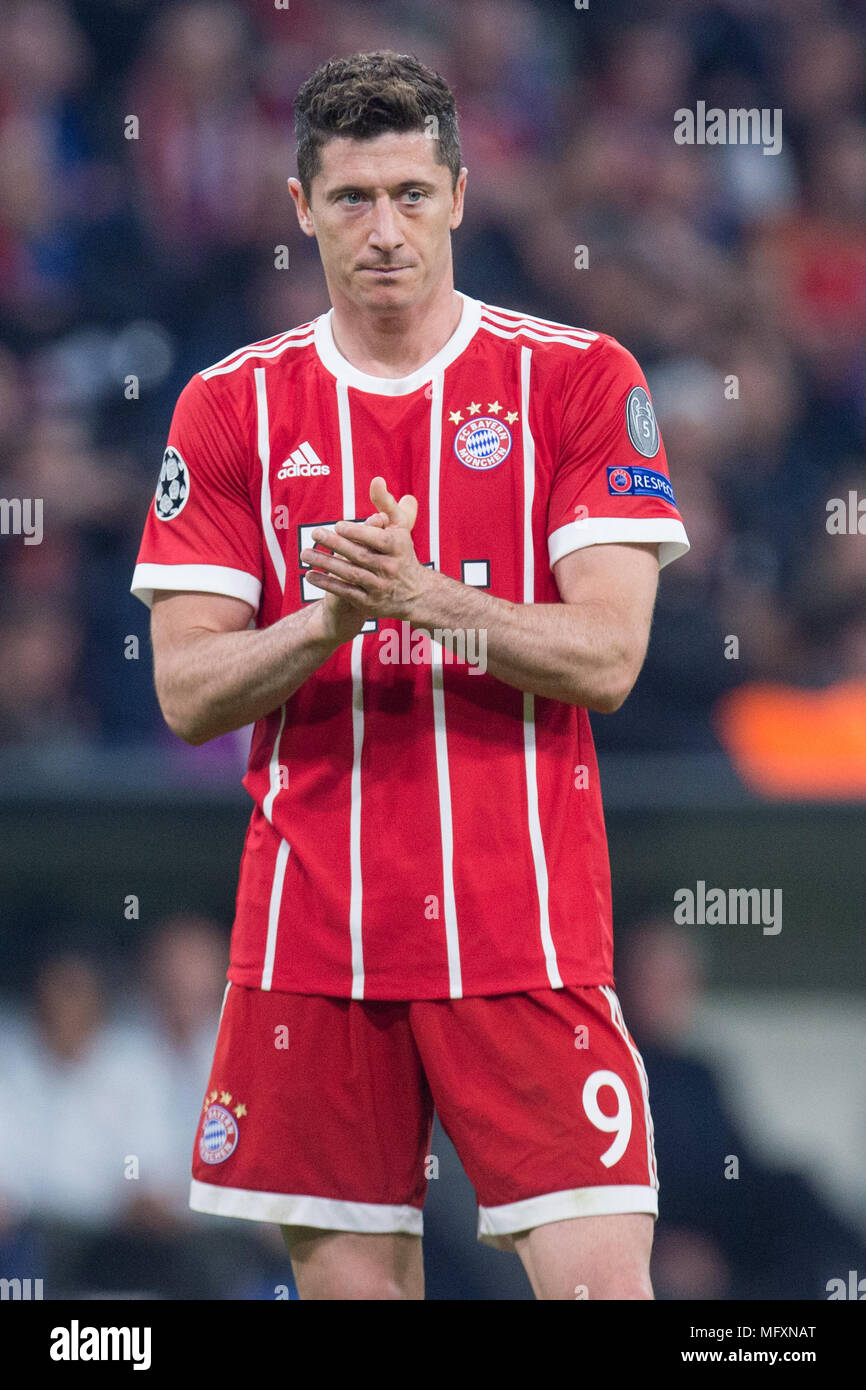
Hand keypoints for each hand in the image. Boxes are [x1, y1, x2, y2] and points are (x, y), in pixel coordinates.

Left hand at [301, 476, 427, 622]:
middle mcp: (390, 567)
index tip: (338, 525)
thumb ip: (387, 503)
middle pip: (360, 555)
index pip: (377, 538)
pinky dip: (327, 584)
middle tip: (315, 533)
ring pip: (349, 573)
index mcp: (398, 546)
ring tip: (305, 553)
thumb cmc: (402, 552)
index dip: (358, 532)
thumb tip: (376, 480)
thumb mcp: (400, 527)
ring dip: (325, 563)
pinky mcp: (370, 603)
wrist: (415, 593)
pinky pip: (345, 592)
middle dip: (336, 544)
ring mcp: (380, 587)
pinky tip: (310, 575)